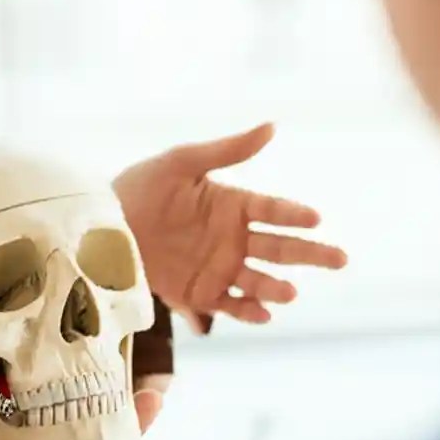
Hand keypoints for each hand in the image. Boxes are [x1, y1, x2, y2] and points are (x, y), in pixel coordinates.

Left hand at [114, 123, 347, 329]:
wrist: (99, 228)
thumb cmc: (139, 188)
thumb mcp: (180, 162)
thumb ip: (227, 150)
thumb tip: (273, 126)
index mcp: (232, 204)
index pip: (272, 210)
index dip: (293, 214)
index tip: (315, 218)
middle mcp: (232, 239)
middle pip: (280, 248)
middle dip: (311, 254)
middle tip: (340, 258)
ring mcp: (218, 269)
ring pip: (258, 281)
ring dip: (276, 288)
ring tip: (290, 292)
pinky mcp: (198, 295)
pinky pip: (230, 306)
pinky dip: (248, 312)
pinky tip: (263, 313)